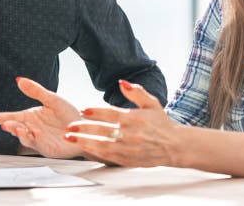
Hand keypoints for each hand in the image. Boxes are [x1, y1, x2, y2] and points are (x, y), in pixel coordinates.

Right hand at [0, 77, 83, 158]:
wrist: (85, 126)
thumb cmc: (69, 113)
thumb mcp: (52, 99)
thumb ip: (36, 91)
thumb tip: (19, 79)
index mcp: (32, 116)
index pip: (14, 116)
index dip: (3, 117)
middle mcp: (32, 128)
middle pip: (16, 128)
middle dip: (10, 126)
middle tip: (5, 124)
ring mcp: (39, 139)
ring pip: (24, 138)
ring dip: (19, 133)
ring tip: (16, 127)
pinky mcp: (47, 148)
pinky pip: (37, 145)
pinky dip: (32, 139)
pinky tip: (31, 133)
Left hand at [63, 79, 181, 166]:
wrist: (175, 146)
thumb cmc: (161, 123)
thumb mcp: (152, 103)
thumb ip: (136, 92)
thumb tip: (121, 82)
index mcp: (133, 118)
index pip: (110, 114)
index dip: (95, 112)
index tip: (82, 110)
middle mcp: (129, 134)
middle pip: (102, 131)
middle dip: (83, 129)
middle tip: (68, 127)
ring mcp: (128, 148)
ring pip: (101, 145)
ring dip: (84, 142)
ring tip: (69, 138)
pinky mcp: (127, 160)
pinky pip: (107, 157)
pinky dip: (93, 152)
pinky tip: (83, 148)